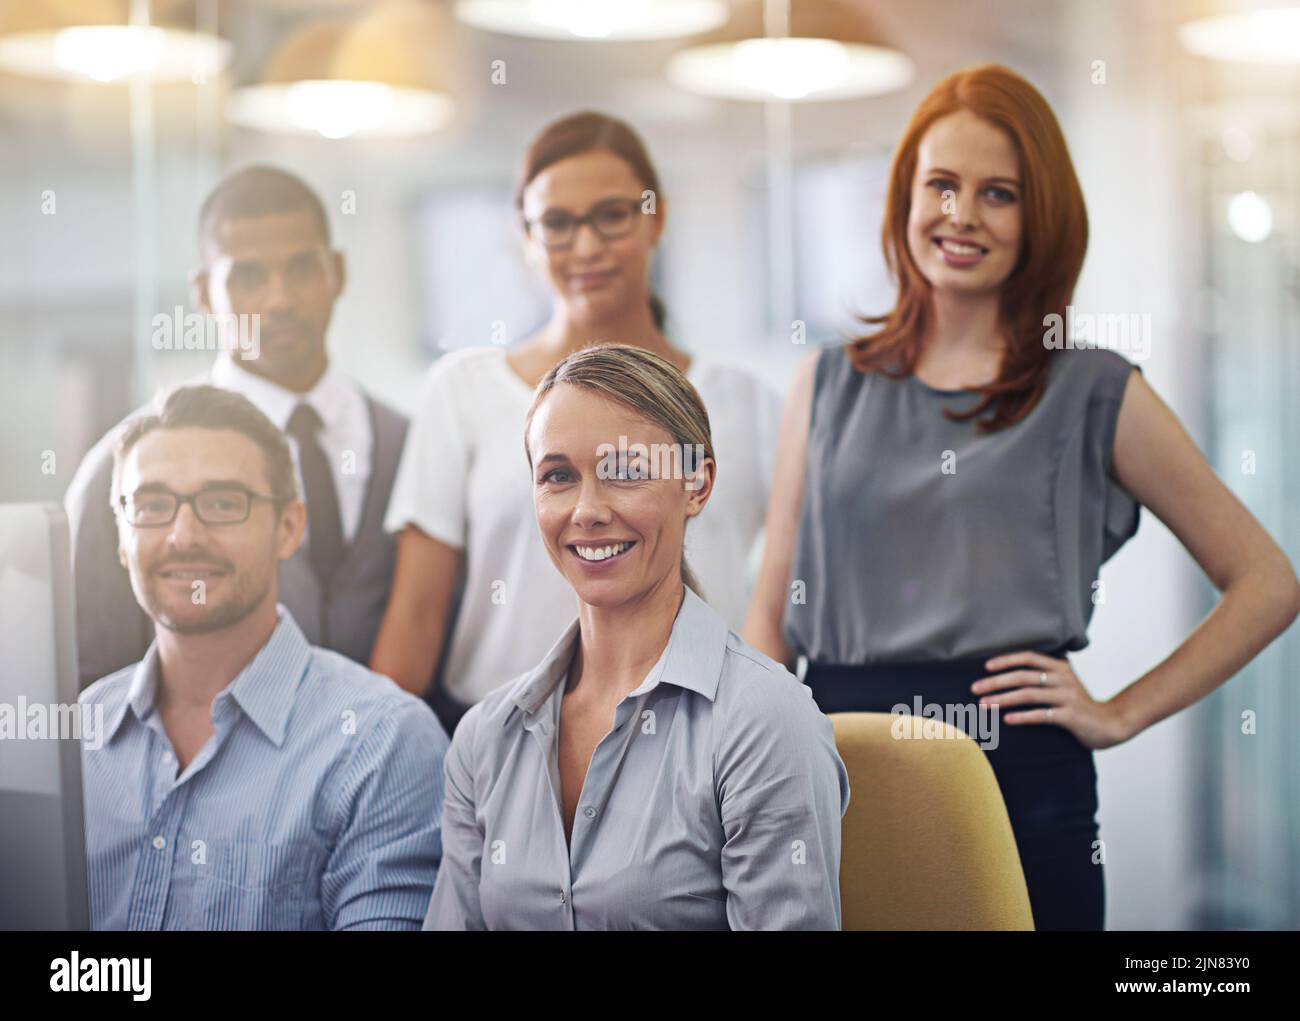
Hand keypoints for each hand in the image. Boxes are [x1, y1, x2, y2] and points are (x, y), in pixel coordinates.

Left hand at [972, 651, 1129, 749]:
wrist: (1109, 724)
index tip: (985, 667)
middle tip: (975, 688)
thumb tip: (1010, 669)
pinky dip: (1023, 717)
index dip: (1006, 660)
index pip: (1028, 657)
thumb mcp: (1064, 682)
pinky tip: (1007, 720)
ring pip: (1029, 695)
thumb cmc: (1078, 703)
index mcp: (1060, 667)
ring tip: (984, 704)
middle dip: (996, 682)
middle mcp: (1063, 678)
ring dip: (1003, 699)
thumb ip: (1044, 673)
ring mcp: (1067, 697)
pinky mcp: (1070, 716)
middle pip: (1023, 676)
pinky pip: (1042, 715)